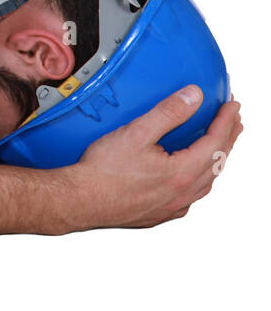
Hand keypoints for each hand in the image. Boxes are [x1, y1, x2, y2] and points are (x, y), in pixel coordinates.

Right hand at [68, 85, 241, 229]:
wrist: (79, 201)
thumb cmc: (102, 171)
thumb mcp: (136, 133)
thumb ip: (168, 113)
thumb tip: (193, 96)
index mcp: (183, 173)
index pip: (216, 142)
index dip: (226, 121)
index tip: (232, 106)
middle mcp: (183, 193)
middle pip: (217, 162)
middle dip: (227, 138)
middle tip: (233, 121)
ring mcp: (172, 207)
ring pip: (206, 182)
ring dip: (215, 161)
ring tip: (217, 147)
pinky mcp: (159, 215)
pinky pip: (190, 197)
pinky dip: (198, 181)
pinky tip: (190, 177)